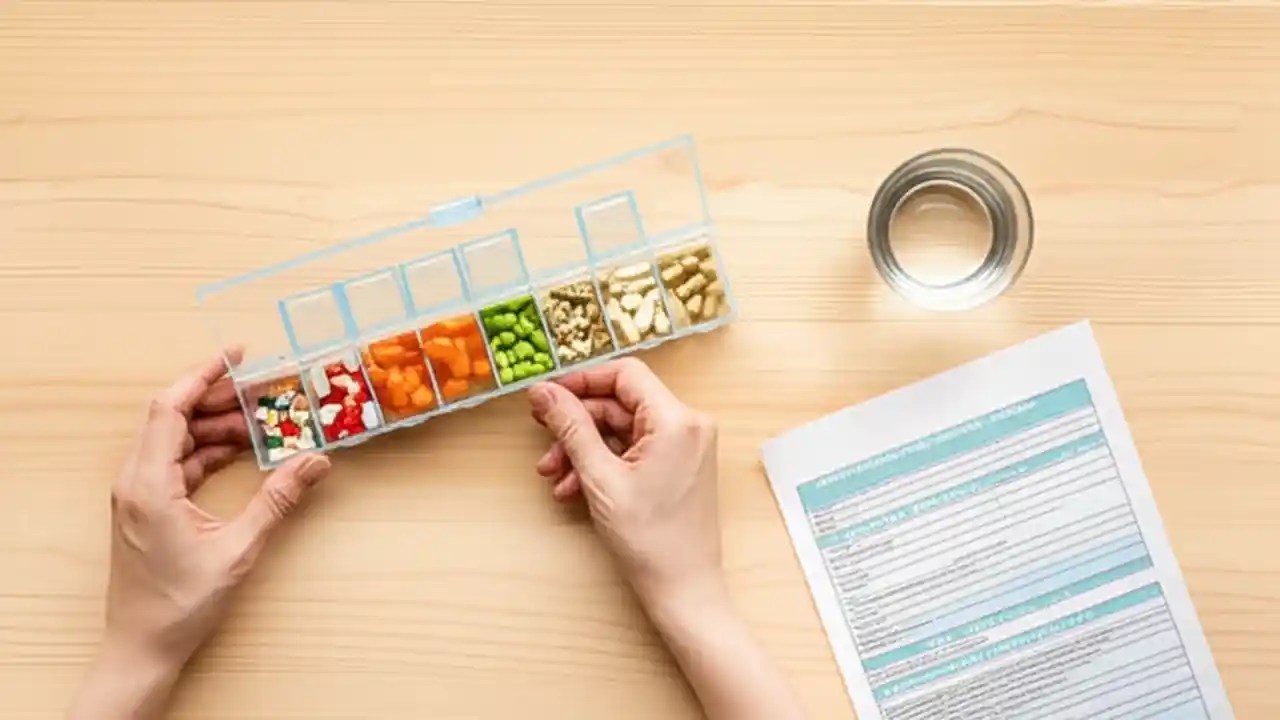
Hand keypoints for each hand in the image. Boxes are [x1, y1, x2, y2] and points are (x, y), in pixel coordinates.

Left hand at [70, 349, 330, 719]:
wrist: (142, 647)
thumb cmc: (181, 603)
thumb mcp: (238, 549)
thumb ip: (278, 500)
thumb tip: (315, 461)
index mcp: (148, 483)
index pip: (170, 408)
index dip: (202, 375)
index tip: (235, 355)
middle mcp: (135, 482)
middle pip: (172, 419)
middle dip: (218, 400)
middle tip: (262, 389)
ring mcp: (137, 496)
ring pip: (175, 442)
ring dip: (215, 429)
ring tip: (260, 423)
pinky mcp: (145, 509)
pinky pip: (175, 464)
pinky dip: (207, 453)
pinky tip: (240, 454)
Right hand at [527, 357, 720, 605]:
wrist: (683, 589)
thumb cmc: (650, 539)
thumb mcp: (600, 478)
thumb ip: (571, 428)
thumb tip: (543, 392)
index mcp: (676, 420)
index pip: (625, 375)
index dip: (582, 382)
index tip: (548, 397)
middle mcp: (688, 425)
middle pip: (620, 403)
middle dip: (577, 424)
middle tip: (542, 438)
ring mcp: (686, 446)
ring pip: (622, 429)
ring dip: (584, 448)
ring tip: (554, 476)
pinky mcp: (679, 466)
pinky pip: (634, 450)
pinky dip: (603, 463)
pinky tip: (575, 488)